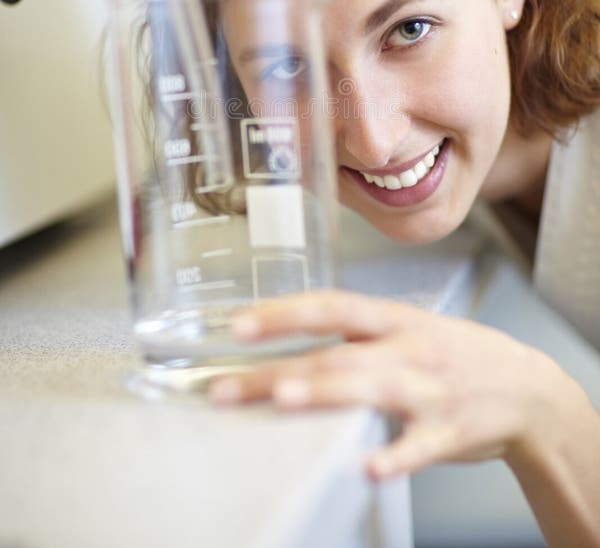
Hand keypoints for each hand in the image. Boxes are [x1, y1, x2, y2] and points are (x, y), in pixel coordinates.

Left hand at [209, 289, 557, 478]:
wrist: (529, 388)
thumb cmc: (457, 355)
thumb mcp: (410, 328)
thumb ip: (357, 337)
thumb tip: (292, 347)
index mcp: (395, 320)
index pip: (331, 306)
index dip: (284, 313)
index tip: (238, 326)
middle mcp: (408, 349)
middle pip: (336, 355)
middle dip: (278, 370)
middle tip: (227, 387)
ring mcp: (429, 389)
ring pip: (372, 387)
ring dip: (326, 393)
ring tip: (283, 400)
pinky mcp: (449, 432)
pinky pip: (419, 446)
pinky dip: (395, 457)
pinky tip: (369, 468)